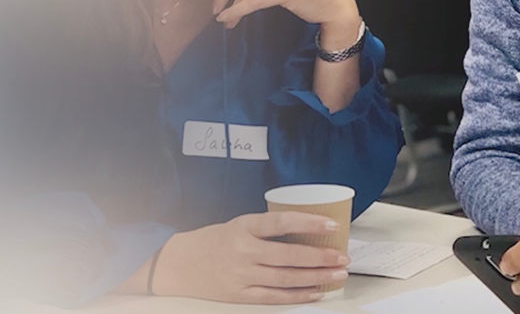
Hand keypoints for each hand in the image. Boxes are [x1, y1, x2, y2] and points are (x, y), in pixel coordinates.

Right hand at [151, 212, 349, 304]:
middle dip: (321, 257)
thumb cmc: (211, 242)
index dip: (309, 222)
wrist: (177, 264)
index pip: (281, 222)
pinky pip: (275, 297)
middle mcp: (243, 251)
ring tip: (337, 275)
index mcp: (242, 227)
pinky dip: (298, 295)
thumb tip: (306, 232)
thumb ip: (265, 230)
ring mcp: (241, 275)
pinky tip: (316, 291)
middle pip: (290, 255)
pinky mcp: (240, 294)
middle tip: (342, 257)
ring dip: (316, 277)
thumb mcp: (236, 225)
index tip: (332, 224)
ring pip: (287, 278)